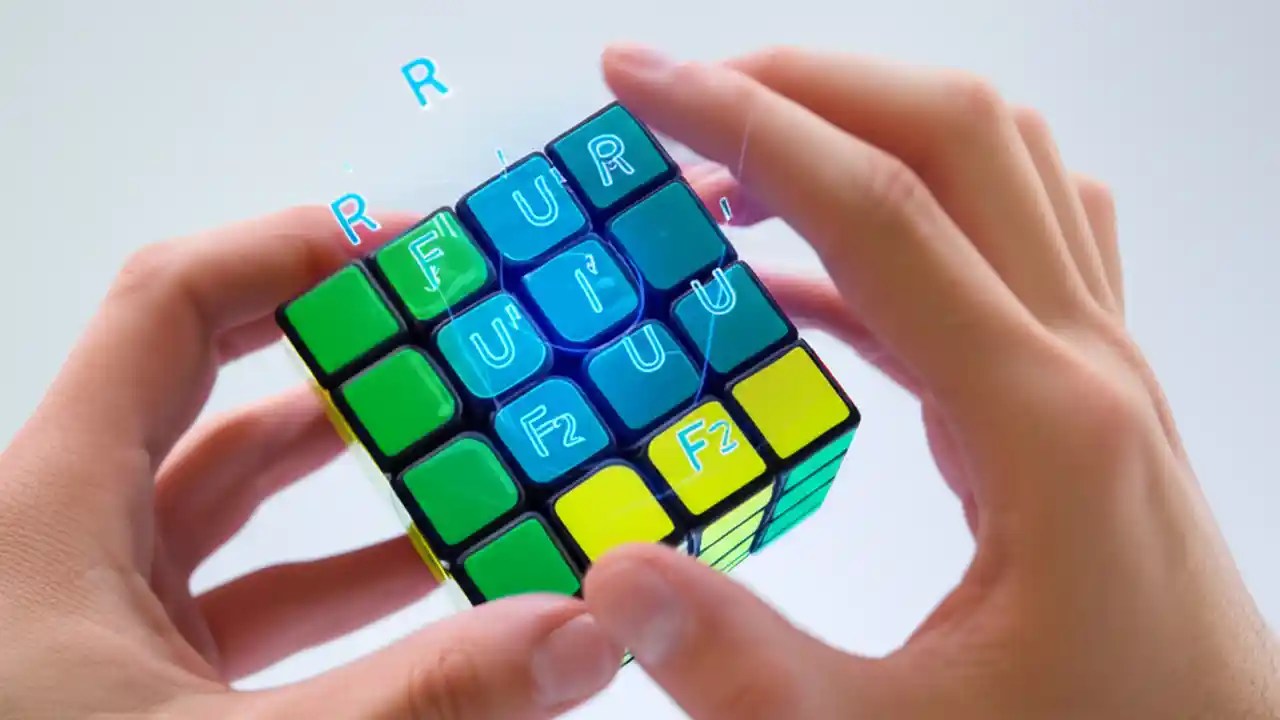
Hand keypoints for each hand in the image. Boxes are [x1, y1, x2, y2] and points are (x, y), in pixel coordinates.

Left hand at [0, 209, 618, 718]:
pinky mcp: (127, 683)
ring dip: (357, 485)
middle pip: (220, 397)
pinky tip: (429, 592)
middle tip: (462, 349)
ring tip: (470, 461)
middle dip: (350, 364)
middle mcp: (65, 542)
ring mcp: (97, 617)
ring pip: (237, 510)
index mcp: (49, 508)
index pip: (176, 308)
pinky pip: (246, 601)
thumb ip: (413, 699)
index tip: (407, 250)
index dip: (292, 251)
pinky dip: (338, 587)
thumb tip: (575, 631)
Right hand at [582, 45, 1279, 717]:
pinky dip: (886, 231)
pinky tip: (796, 285)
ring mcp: (1092, 369)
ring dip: (861, 133)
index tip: (642, 84)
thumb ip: (745, 666)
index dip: (749, 126)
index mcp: (1044, 426)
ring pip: (993, 170)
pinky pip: (988, 256)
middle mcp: (1085, 364)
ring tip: (736, 173)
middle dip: (805, 87)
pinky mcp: (1073, 396)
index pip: (880, 211)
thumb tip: (611, 577)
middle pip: (956, 136)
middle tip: (680, 100)